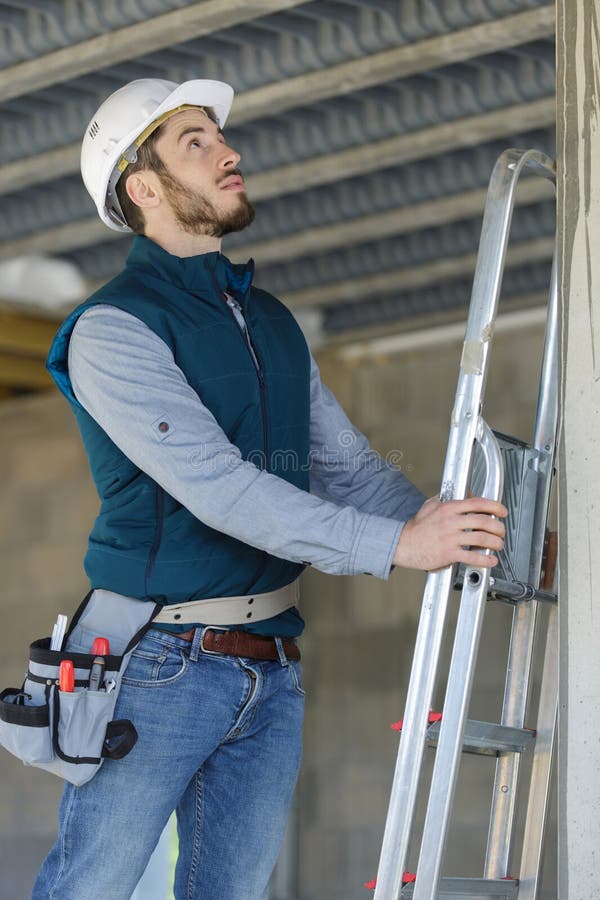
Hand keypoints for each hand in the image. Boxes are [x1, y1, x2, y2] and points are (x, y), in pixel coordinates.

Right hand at [393, 495, 507, 571]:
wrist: (403, 544)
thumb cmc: (417, 527)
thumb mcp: (431, 505)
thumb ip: (448, 499)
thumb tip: (467, 494)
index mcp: (448, 508)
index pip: (477, 503)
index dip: (494, 506)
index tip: (501, 511)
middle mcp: (451, 521)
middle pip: (483, 521)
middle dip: (498, 527)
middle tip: (501, 531)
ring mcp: (450, 538)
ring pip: (481, 539)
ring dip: (495, 543)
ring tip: (498, 545)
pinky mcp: (448, 553)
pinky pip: (472, 557)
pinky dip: (485, 560)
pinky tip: (490, 560)